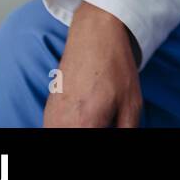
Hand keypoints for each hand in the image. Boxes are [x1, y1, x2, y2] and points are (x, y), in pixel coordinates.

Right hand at [44, 2, 142, 127]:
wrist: (94, 35)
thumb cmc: (114, 67)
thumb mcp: (132, 104)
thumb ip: (126, 130)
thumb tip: (126, 139)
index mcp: (84, 126)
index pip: (89, 143)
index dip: (106, 131)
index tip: (112, 125)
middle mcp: (60, 125)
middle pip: (75, 136)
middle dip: (94, 129)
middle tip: (107, 120)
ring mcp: (50, 118)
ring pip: (63, 133)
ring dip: (82, 128)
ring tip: (98, 117)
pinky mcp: (47, 111)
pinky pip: (56, 128)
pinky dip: (71, 125)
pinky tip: (87, 116)